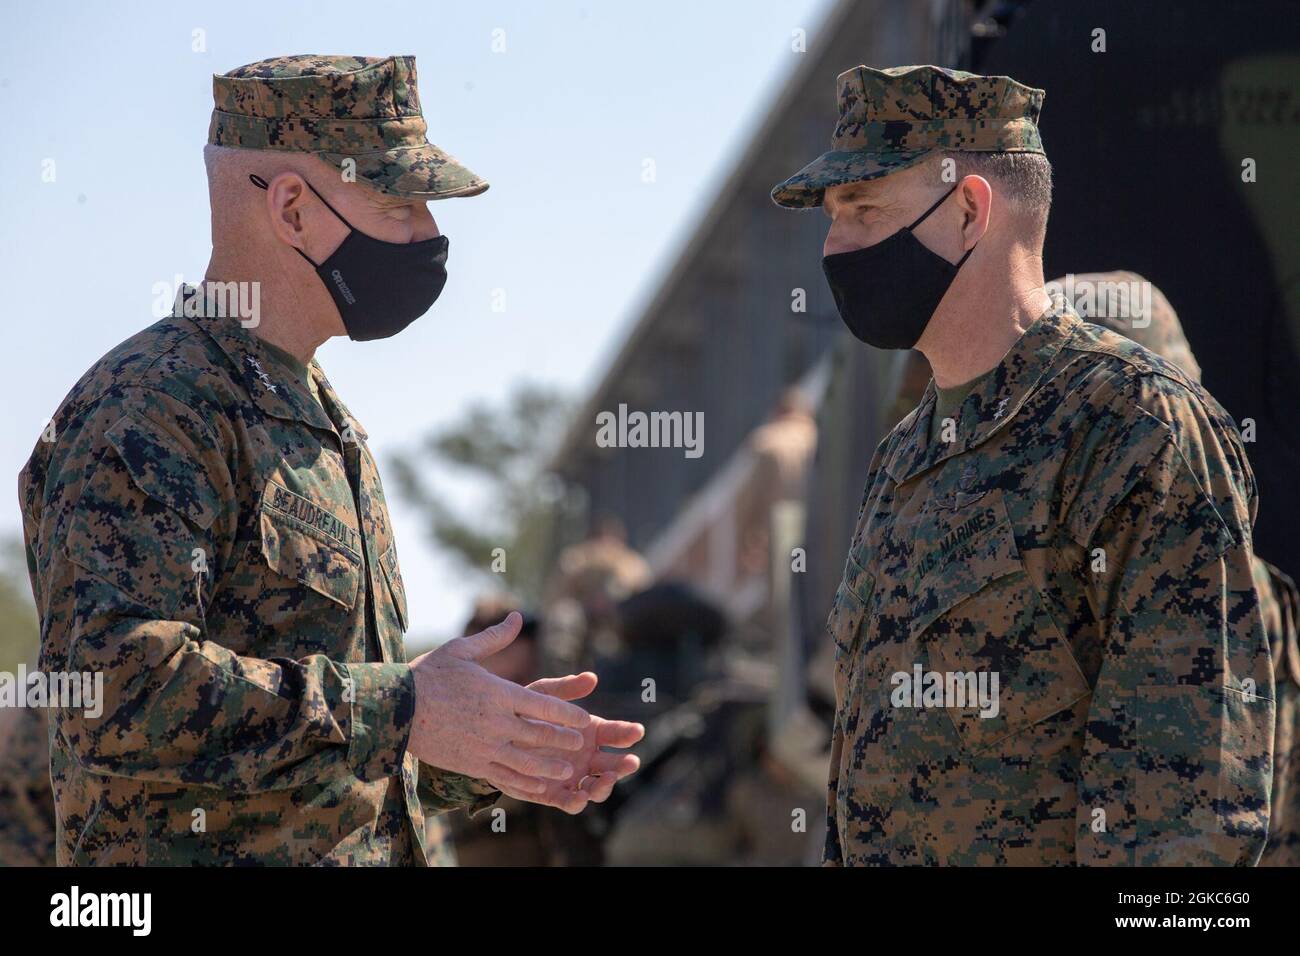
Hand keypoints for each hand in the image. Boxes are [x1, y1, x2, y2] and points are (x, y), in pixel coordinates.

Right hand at [407, 613, 588, 795]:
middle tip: (581, 743)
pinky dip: (525, 782)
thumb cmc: (428, 675)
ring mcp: (485, 747)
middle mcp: (496, 723)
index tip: (584, 718)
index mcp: (498, 693)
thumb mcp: (461, 650)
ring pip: (526, 761)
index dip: (567, 714)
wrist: (396, 709)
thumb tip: (518, 616)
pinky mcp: (472, 764)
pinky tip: (539, 784)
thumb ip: (495, 638)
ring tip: (568, 769)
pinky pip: (505, 777)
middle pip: (540, 735)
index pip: (543, 705)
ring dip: (550, 765)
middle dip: (563, 740)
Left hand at [492, 672, 644, 813]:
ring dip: (604, 786)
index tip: (637, 731)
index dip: (627, 733)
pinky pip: (569, 802)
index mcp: (590, 733)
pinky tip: (580, 797)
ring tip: (606, 779)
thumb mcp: (542, 696)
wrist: (493, 737)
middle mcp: (586, 758)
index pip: (615, 734)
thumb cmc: (522, 711)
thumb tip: (592, 677)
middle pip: (612, 765)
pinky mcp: (554, 794)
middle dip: (623, 765)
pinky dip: (577, 803)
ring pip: (595, 788)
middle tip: (631, 762)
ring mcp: (572, 778)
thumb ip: (565, 688)